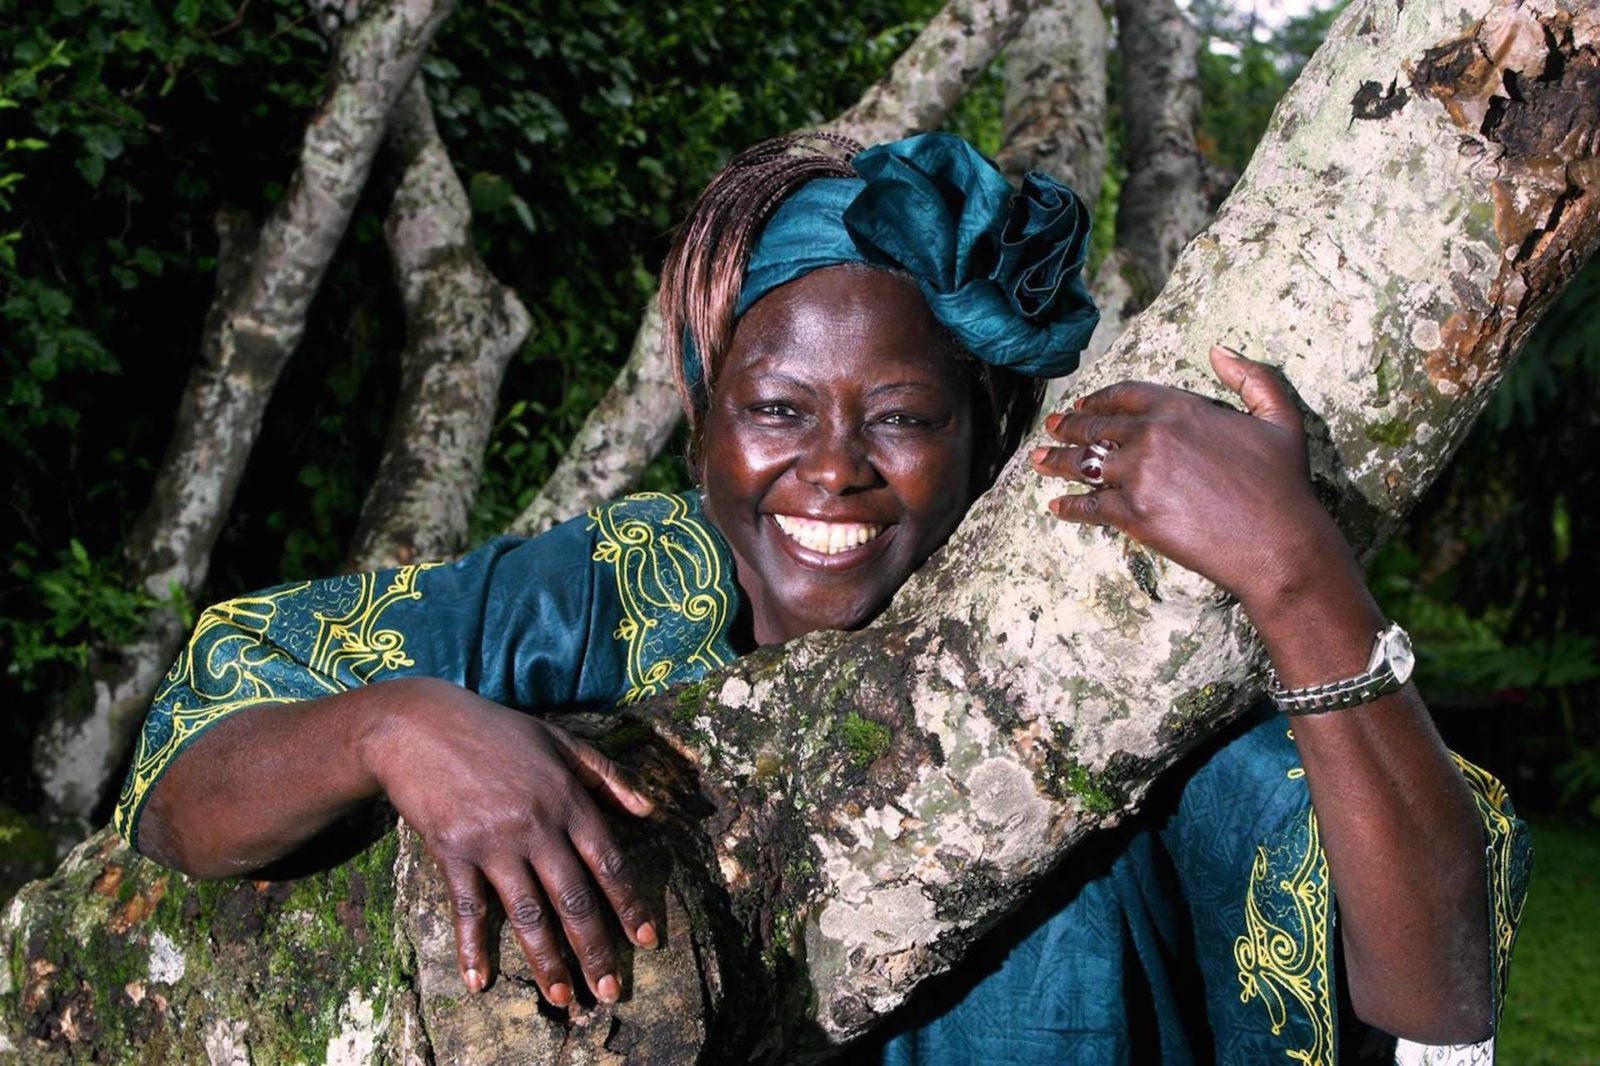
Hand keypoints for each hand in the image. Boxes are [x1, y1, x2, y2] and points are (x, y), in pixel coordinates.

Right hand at [364, 678, 657, 1006]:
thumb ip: (608, 774)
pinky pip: (469, 907)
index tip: (647, 941)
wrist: (419, 725)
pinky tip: (479, 981)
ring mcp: (494, 841)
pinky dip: (473, 946)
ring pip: (528, 913)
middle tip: (609, 992)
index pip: (609, 862)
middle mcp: (537, 825)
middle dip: (595, 949)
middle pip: (574, 898)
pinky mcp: (454, 851)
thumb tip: (650, 810)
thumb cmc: (496, 730)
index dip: (630, 905)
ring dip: (547, 961)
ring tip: (563, 999)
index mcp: (568, 798)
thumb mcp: (560, 740)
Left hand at [1030, 345, 1349, 607]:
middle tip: (1052, 427)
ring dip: (1056, 461)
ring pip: (1084, 463)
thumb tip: (1219, 351)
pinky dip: (1069, 507)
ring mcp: (1137, 474)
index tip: (1084, 404)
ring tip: (1038, 460)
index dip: (1099, 398)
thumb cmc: (1282, 484)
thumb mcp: (1280, 417)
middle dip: (1069, 426)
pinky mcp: (1131, 514)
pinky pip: (1088, 506)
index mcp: (1180, 407)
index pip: (1125, 394)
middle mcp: (1151, 435)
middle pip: (1096, 426)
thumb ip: (1251, 377)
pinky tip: (1056, 506)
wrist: (1278, 543)